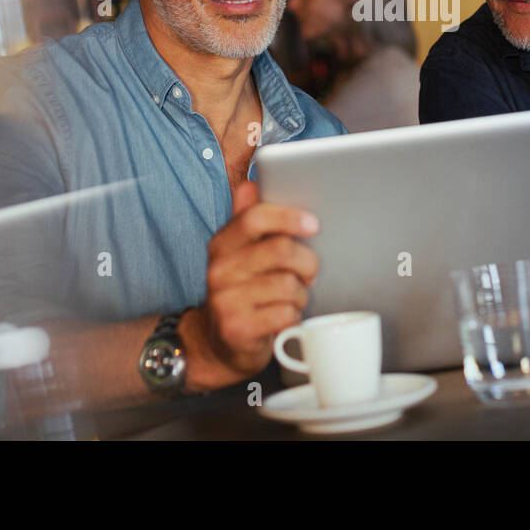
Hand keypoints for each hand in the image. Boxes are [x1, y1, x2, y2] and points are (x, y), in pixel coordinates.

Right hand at [196, 181, 319, 383]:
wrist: (217, 345)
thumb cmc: (239, 292)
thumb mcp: (238, 254)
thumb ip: (246, 219)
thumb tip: (250, 185)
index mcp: (222, 244)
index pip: (255, 218)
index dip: (289, 217)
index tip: (313, 225)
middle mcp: (219, 270)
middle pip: (281, 250)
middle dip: (307, 261)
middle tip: (310, 272)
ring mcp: (225, 300)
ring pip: (288, 285)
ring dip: (300, 293)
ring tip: (293, 297)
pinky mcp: (237, 329)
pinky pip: (285, 314)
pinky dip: (294, 316)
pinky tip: (285, 316)